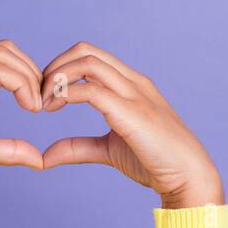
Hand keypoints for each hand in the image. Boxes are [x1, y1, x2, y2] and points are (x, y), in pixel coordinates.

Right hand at [0, 39, 45, 195]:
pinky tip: (28, 107)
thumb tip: (37, 158)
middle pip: (2, 49)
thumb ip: (6, 150)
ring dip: (29, 77)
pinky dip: (21, 85)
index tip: (35, 102)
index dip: (23, 73)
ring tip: (36, 106)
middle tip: (41, 101)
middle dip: (30, 70)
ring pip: (2, 55)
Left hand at [39, 41, 224, 207]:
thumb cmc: (155, 161)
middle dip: (54, 67)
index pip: (90, 55)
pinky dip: (66, 94)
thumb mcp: (108, 150)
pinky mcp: (131, 112)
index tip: (45, 94)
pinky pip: (92, 90)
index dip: (61, 68)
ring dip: (57, 78)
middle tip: (39, 95)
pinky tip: (54, 109)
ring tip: (44, 104)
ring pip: (88, 63)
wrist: (188, 176)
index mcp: (129, 84)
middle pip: (85, 51)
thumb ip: (78, 147)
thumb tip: (46, 155)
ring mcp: (133, 93)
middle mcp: (132, 81)